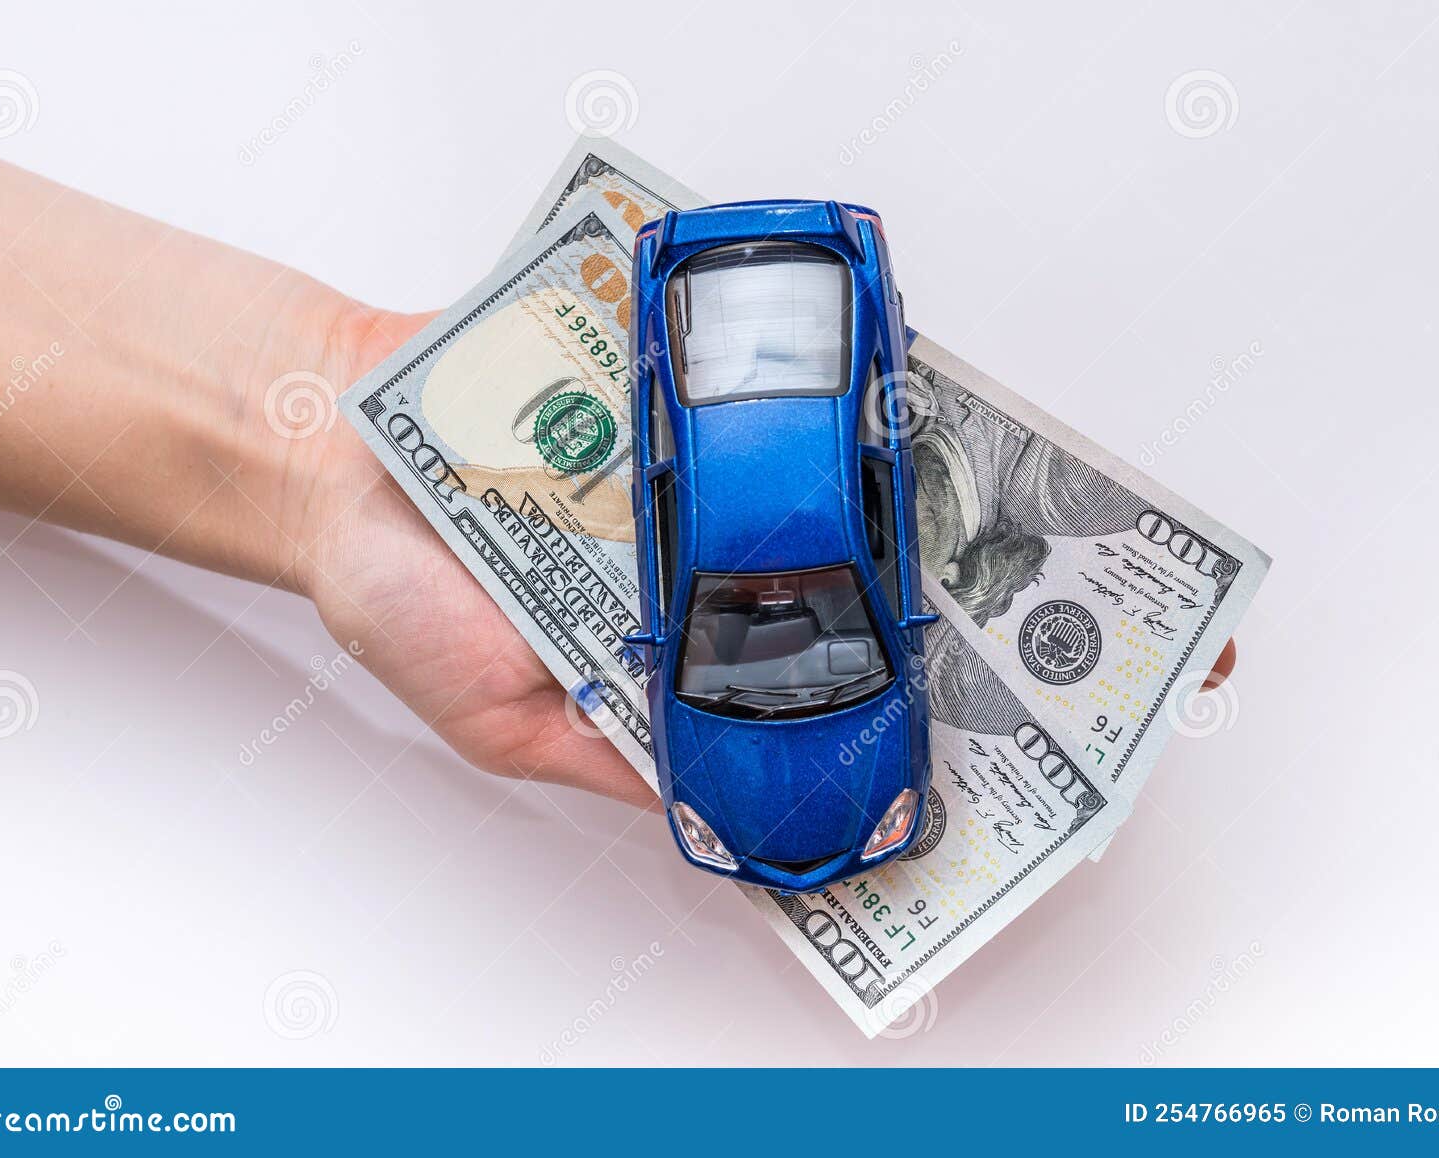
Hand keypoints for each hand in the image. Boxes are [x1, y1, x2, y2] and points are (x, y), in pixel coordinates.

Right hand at [287, 301, 1237, 806]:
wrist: (334, 456)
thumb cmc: (406, 597)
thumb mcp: (509, 724)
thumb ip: (618, 759)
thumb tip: (722, 803)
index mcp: (693, 650)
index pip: (837, 695)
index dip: (940, 725)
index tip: (1044, 753)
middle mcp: (718, 561)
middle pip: (873, 584)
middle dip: (993, 610)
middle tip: (1105, 635)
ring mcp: (708, 475)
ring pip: (849, 481)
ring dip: (946, 498)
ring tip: (1055, 528)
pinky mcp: (681, 394)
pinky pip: (777, 385)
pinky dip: (845, 385)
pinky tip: (921, 400)